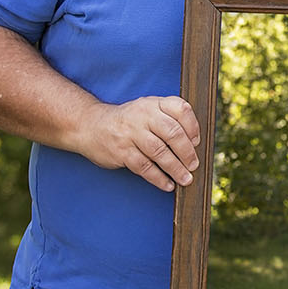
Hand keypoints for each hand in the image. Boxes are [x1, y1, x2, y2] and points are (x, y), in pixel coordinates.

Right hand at [80, 95, 199, 192]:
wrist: (90, 125)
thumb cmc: (128, 121)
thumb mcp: (147, 110)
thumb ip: (168, 119)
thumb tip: (194, 145)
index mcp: (153, 103)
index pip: (181, 109)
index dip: (193, 127)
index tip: (197, 142)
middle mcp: (143, 116)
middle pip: (173, 133)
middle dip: (187, 153)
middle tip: (194, 166)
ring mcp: (131, 133)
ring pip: (160, 152)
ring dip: (176, 168)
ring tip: (186, 179)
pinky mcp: (121, 151)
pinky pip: (144, 167)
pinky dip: (158, 178)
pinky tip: (167, 185)